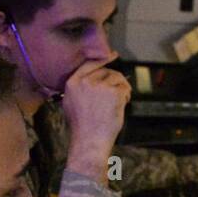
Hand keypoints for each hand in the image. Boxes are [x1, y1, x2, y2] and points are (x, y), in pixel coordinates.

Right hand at [62, 53, 131, 177]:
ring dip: (123, 88)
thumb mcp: (70, 104)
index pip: (89, 64)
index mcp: (72, 83)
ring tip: (122, 100)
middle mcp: (85, 82)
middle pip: (106, 71)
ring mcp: (100, 87)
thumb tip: (91, 79)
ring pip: (117, 79)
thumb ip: (78, 89)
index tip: (113, 55)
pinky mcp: (114, 93)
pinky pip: (124, 88)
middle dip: (115, 79)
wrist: (90, 142)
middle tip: (121, 91)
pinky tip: (124, 104)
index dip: (102, 59)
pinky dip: (127, 95)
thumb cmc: (82, 128)